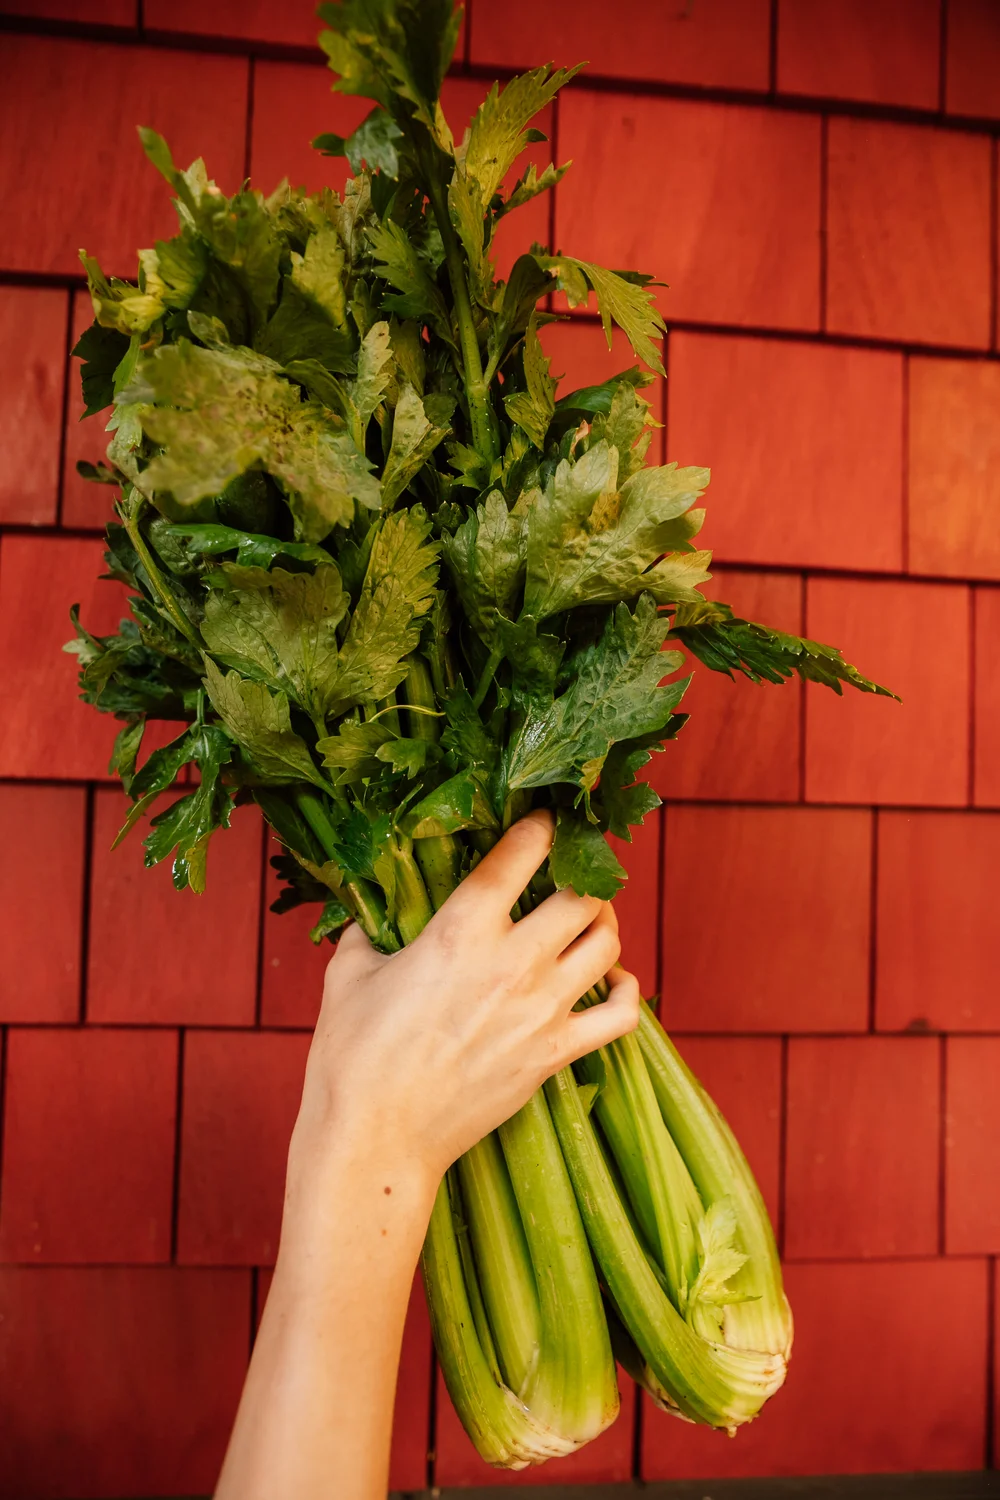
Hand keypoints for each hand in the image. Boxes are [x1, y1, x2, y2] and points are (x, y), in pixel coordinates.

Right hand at [292, 810, 640, 1186]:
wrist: (377, 1138)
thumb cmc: (352, 1055)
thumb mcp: (349, 973)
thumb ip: (371, 929)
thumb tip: (374, 907)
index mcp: (461, 930)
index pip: (522, 854)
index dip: (540, 826)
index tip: (542, 819)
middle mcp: (514, 962)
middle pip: (582, 896)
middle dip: (582, 875)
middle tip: (570, 872)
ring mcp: (543, 1010)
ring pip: (607, 945)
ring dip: (603, 923)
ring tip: (588, 917)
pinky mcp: (556, 1054)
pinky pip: (622, 1015)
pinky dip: (628, 990)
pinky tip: (614, 978)